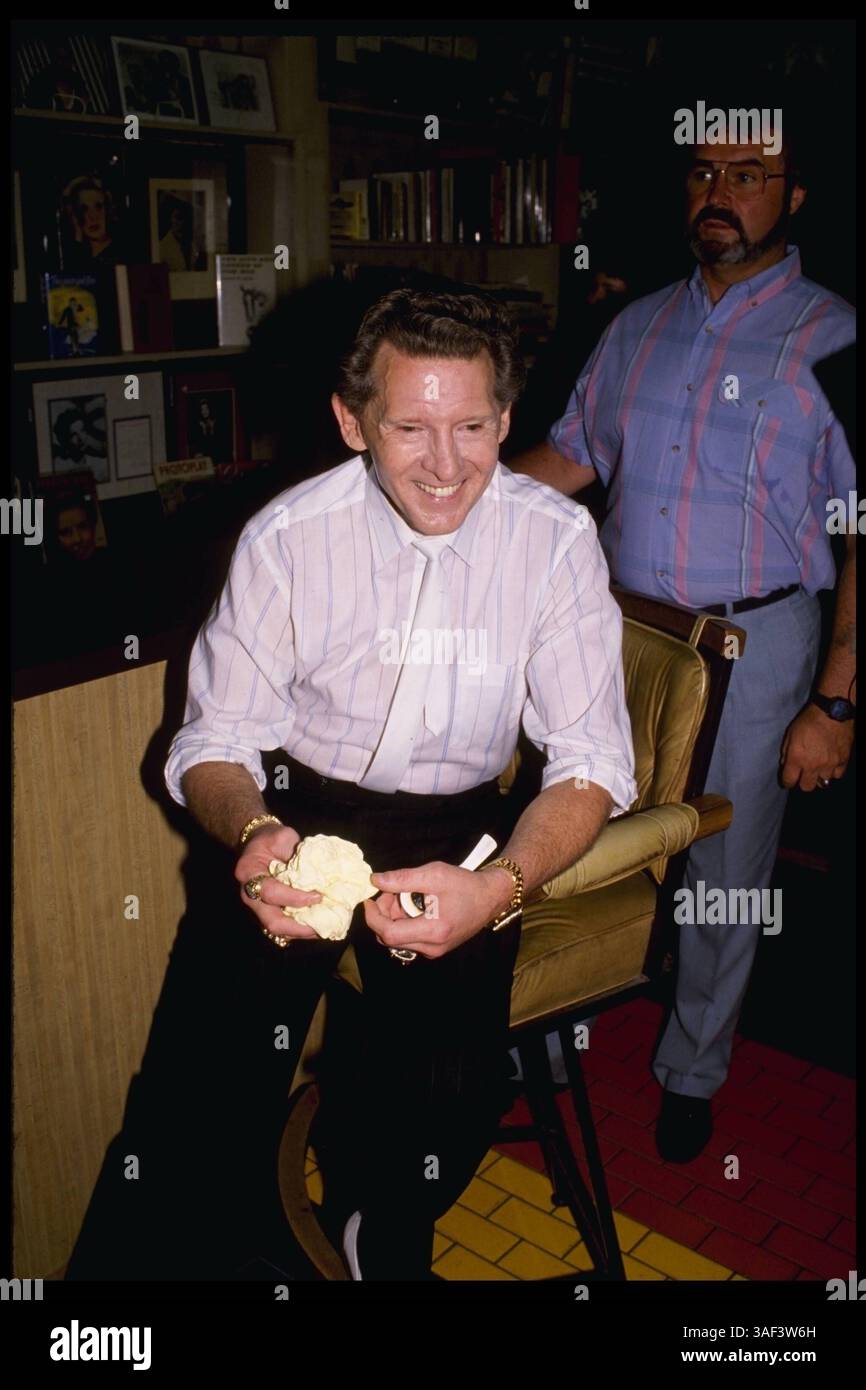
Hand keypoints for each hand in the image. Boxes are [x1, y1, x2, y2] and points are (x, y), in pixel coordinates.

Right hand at [234, 823, 321, 941]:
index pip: (271, 892)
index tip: (318, 896)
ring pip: (277, 929)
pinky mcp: (268, 911)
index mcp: (248, 872)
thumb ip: (296, 853)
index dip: (295, 897)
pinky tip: (317, 926)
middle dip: (298, 927)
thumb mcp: (282, 837)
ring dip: (301, 932)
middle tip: (322, 926)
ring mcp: (258, 906)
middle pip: (271, 921)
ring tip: (324, 929)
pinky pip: (283, 927)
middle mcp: (249, 894)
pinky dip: (300, 929)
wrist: (258, 842)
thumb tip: (319, 873)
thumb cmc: (271, 838)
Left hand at [363, 861, 511, 959]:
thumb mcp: (434, 874)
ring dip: (394, 919)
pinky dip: (405, 923)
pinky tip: (414, 907)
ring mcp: (436, 950)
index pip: (389, 933)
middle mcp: (433, 947)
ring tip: (405, 897)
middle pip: (391, 938)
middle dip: (384, 915)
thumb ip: (402, 879)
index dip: (373, 917)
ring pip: (399, 940)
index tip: (369, 900)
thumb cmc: (465, 884)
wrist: (491, 897)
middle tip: (392, 892)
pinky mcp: (437, 948)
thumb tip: (375, 880)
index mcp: (433, 930)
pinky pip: (410, 940)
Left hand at [779, 703, 853, 791]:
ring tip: (817, 768)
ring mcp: (829, 765)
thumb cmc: (809, 720)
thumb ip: (787, 752)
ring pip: (823, 783)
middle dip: (803, 782)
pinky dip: (833, 772)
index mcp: (797, 758)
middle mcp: (813, 765)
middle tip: (803, 775)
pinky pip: (837, 775)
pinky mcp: (842, 761)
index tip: (788, 780)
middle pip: (806, 787)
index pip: (789, 781)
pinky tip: (830, 765)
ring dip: (819, 777)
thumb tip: (785, 764)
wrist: (832, 712)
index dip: (787, 782)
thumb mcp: (790, 734)